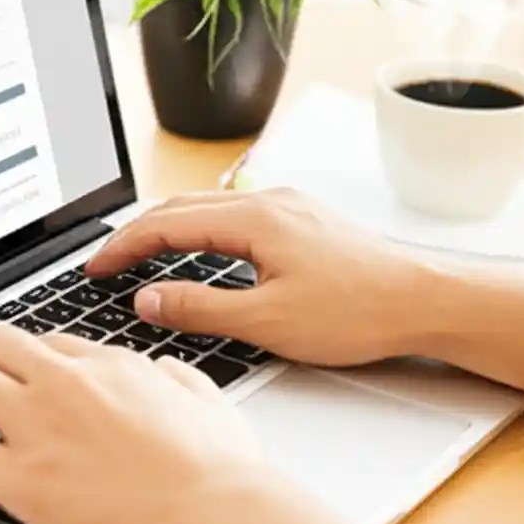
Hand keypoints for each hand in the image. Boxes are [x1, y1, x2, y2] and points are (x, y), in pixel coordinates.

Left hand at [0, 325, 381, 523]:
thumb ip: (178, 380)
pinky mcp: (18, 475)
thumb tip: (164, 370)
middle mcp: (66, 384)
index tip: (28, 368)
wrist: (212, 515)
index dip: (36, 357)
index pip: (54, 343)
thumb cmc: (220, 472)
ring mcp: (37, 426)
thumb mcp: (208, 403)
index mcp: (111, 365)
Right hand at [85, 189, 442, 366]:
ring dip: (167, 230)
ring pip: (207, 211)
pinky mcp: (303, 221)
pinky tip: (199, 253)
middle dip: (136, 235)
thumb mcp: (268, 321)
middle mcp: (267, 202)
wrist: (428, 301)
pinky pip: (233, 217)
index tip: (95, 269)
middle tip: (107, 265)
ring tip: (141, 258)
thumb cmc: (359, 311)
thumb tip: (148, 301)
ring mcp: (288, 207)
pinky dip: (199, 232)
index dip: (122, 247)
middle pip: (180, 208)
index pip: (164, 225)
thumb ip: (200, 309)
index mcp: (252, 219)